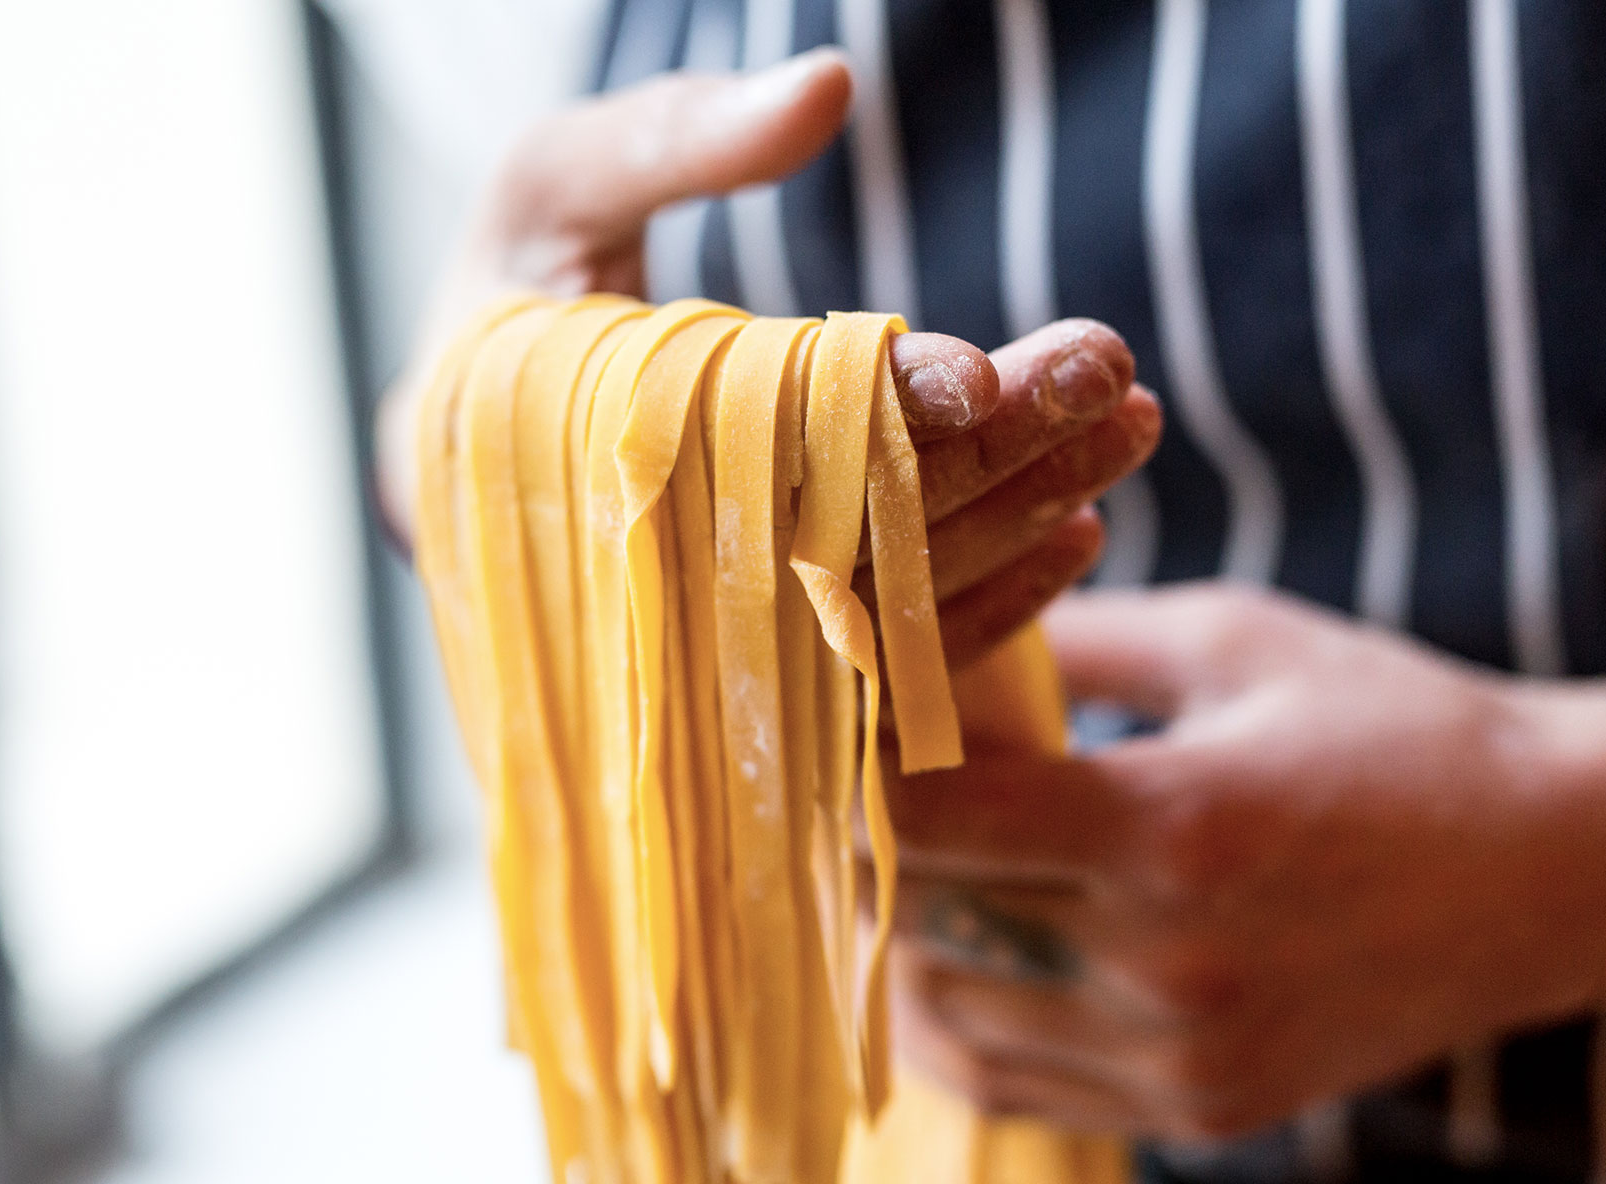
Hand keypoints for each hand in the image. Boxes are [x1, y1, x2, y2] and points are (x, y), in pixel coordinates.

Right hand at [377, 50, 1157, 664]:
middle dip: (991, 451)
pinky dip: (990, 599)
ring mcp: (708, 645)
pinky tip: (1081, 530)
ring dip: (1017, 512)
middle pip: (847, 532)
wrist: (478, 461)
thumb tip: (829, 83)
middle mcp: (640, 581)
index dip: (876, 416)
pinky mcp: (763, 679)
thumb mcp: (554, 190)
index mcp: (565, 464)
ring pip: (886, 602)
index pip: (755, 454)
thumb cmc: (513, 306)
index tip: (986, 372)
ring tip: (1128, 422)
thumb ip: (672, 138)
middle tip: (1108, 370)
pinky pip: (887, 662)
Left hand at [883, 584, 1605, 1139]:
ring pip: (950, 1024)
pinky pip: (1018, 1088)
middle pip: (921, 923)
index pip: (929, 819)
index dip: (859, 769)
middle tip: (838, 794)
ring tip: (884, 874)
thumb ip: (1072, 635)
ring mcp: (1186, 1057)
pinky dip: (960, 1029)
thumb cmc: (1396, 727)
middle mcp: (1170, 965)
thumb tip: (933, 621)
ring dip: (895, 949)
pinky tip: (950, 963)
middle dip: (861, 853)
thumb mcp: (1237, 640)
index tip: (842, 722)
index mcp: (1175, 827)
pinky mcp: (1204, 1109)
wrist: (1556, 869)